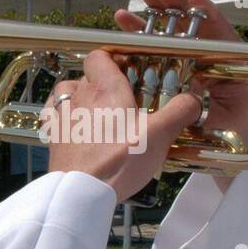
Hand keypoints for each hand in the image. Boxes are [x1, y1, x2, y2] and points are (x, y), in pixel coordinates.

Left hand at [46, 50, 200, 201]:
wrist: (82, 191)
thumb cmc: (118, 160)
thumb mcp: (159, 134)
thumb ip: (179, 112)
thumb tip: (192, 100)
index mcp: (106, 89)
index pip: (100, 56)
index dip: (112, 59)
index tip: (127, 69)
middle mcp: (80, 96)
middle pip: (86, 76)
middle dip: (102, 82)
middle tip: (121, 99)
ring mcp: (63, 116)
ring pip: (67, 92)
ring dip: (79, 96)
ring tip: (96, 111)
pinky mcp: (55, 137)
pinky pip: (55, 116)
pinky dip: (64, 116)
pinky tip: (76, 126)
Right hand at [118, 0, 247, 152]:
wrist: (225, 156)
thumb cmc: (233, 137)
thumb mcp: (228, 123)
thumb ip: (213, 108)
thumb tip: (185, 96)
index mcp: (232, 63)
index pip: (219, 30)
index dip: (204, 12)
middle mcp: (208, 58)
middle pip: (190, 23)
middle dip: (172, 3)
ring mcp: (186, 64)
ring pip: (167, 34)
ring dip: (149, 18)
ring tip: (132, 6)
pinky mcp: (167, 74)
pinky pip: (151, 53)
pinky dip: (136, 39)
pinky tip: (122, 26)